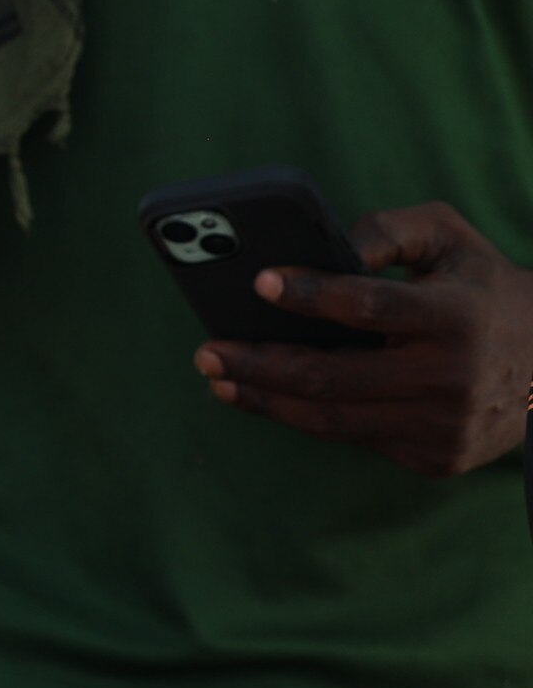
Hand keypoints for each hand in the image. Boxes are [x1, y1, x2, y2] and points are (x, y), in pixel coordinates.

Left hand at [196, 203, 532, 478]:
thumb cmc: (480, 288)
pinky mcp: (435, 457)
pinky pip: (354, 437)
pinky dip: (304, 417)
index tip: (260, 282)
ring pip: (332, 420)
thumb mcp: (448, 239)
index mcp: (457, 316)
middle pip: (332, 377)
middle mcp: (453, 378)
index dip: (311, 294)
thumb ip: (388, 229)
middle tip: (207, 352)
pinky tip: (269, 398)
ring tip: (221, 378)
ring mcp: (444, 426)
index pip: (370, 307)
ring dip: (266, 400)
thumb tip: (324, 246)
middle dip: (259, 364)